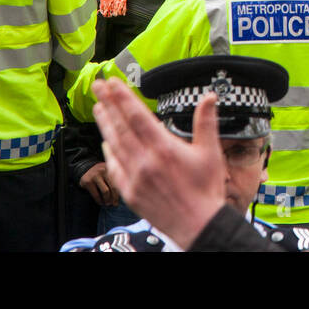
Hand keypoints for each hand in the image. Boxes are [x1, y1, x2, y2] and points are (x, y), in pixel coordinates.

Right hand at [79, 162, 118, 206]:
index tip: (120, 199)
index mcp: (111, 168)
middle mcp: (104, 170)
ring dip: (107, 200)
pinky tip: (101, 203)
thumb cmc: (101, 174)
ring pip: (105, 191)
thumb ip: (115, 179)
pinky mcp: (88, 182)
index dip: (121, 192)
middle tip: (114, 204)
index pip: (119, 182)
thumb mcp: (108, 172)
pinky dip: (99, 201)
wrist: (84, 169)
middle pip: (113, 187)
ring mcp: (95, 176)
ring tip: (108, 204)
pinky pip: (96, 194)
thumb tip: (123, 194)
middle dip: (115, 198)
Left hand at [93, 77, 225, 250]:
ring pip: (114, 145)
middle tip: (97, 87)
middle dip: (108, 104)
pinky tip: (106, 144)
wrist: (197, 225)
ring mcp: (135, 177)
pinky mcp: (130, 192)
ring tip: (98, 108)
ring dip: (105, 125)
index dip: (123, 97)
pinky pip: (114, 168)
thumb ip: (206, 122)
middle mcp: (145, 161)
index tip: (112, 83)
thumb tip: (209, 97)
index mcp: (164, 148)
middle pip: (121, 127)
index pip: (137, 116)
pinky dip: (108, 153)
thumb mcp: (210, 152)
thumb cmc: (206, 190)